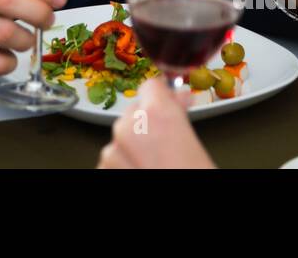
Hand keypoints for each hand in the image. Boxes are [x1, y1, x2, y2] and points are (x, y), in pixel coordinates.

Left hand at [98, 77, 214, 168]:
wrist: (179, 213)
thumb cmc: (192, 177)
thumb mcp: (195, 144)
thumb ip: (179, 116)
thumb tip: (176, 103)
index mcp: (157, 114)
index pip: (152, 85)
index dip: (165, 94)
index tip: (173, 100)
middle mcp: (129, 127)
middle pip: (136, 111)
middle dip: (151, 121)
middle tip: (171, 138)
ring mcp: (111, 151)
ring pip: (123, 137)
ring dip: (137, 146)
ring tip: (160, 165)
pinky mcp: (102, 170)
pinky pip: (114, 160)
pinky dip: (126, 165)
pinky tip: (145, 174)